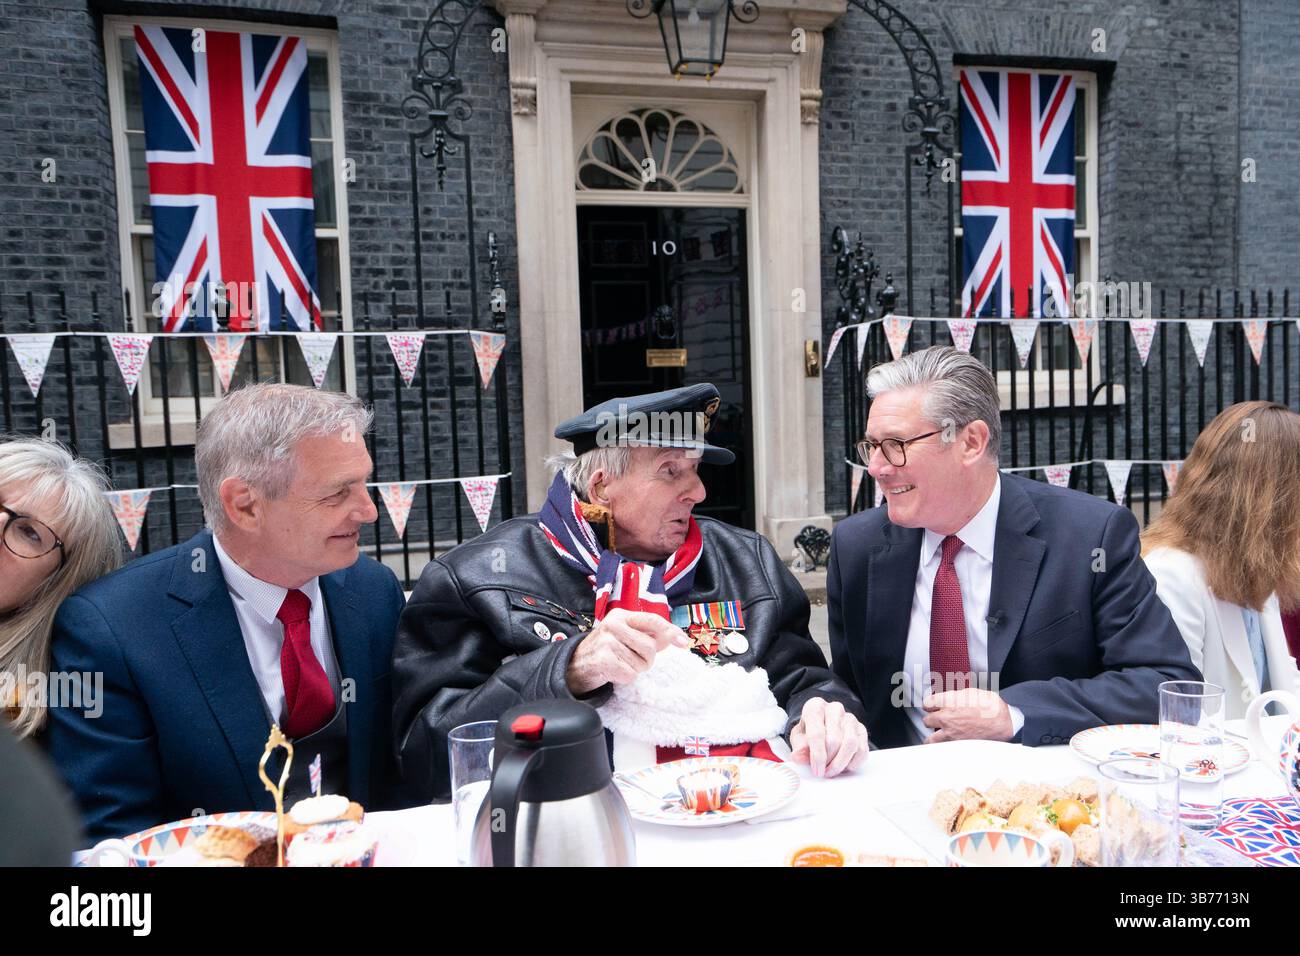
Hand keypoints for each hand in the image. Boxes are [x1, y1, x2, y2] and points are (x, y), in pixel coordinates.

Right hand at [564, 608, 689, 694]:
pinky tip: (614, 672)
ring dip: (635, 669)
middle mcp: (613, 625)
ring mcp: (606, 642)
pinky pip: (630, 675)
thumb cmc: (607, 649)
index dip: (670, 631)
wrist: (577, 664)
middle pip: (650, 646)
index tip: (684, 642)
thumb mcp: (627, 636)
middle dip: (647, 659)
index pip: (652, 620)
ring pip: (641, 663)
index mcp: (621, 616)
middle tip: (633, 659)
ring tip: (620, 664)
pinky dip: (625, 678)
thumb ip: (652, 635)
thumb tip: (678, 638)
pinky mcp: (603, 660)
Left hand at [789, 698, 868, 777]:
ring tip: (832, 771)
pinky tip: (844, 766)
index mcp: (815, 707)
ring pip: (851, 744)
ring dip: (841, 763)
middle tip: (823, 772)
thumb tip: (797, 757)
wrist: (821, 728)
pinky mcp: (861, 729)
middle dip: (828, 761)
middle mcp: (834, 709)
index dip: (817, 756)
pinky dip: (853, 763)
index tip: (817, 770)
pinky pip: (862, 750)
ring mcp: (850, 719)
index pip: (817, 733)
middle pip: (834, 740)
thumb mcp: (798, 739)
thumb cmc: (808, 732)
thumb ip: (799, 748)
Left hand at [921, 688, 1012, 742]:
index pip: (927, 704)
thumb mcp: (971, 692)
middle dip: (931, 720)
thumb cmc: (991, 706)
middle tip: (937, 720)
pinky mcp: (957, 744)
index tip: (933, 707)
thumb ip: (954, 697)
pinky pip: (943, 748)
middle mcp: (946, 717)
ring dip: (932, 737)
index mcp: (948, 702)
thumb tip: (947, 699)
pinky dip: (943, 746)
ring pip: (930, 739)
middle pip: (926, 720)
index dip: (930, 705)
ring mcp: (951, 733)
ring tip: (936, 736)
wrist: (1003, 722)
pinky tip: (947, 743)